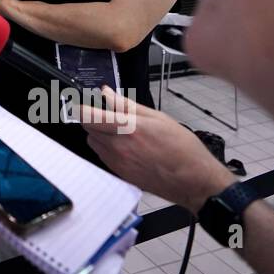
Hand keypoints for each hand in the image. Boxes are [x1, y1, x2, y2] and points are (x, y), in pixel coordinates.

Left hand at [80, 87, 235, 212]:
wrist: (193, 180)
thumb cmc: (182, 148)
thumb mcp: (157, 118)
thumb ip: (127, 105)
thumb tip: (107, 94)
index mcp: (127, 128)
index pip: (87, 116)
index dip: (81, 106)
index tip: (83, 101)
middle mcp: (118, 146)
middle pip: (87, 128)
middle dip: (92, 118)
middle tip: (107, 114)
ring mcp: (117, 162)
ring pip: (94, 142)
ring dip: (99, 133)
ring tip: (119, 131)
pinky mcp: (120, 173)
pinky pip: (103, 156)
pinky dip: (107, 147)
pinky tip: (125, 145)